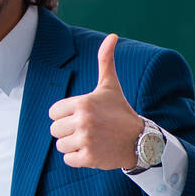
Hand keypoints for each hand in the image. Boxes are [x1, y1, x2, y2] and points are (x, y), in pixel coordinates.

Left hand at [47, 33, 143, 170]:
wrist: (140, 140)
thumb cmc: (120, 112)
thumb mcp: (110, 86)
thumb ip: (105, 61)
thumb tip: (112, 36)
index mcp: (82, 103)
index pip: (53, 113)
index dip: (65, 115)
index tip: (83, 115)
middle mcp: (83, 120)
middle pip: (55, 130)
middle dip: (68, 131)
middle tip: (88, 129)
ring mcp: (86, 140)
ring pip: (60, 146)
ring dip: (73, 145)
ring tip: (91, 140)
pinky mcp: (89, 157)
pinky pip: (68, 159)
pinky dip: (78, 158)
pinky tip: (93, 151)